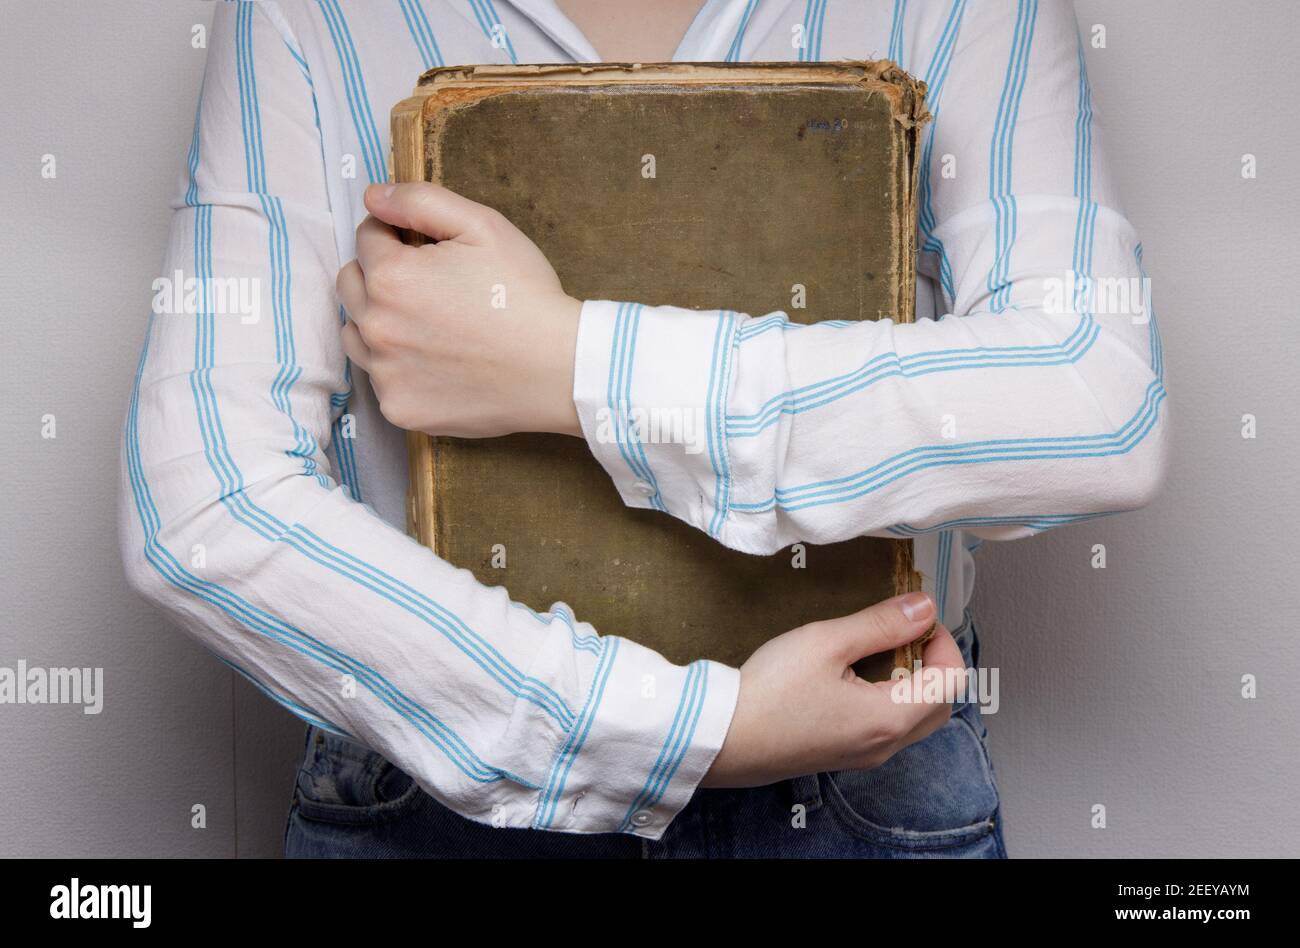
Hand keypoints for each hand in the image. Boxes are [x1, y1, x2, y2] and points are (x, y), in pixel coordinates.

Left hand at [336, 183, 582, 437]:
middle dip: (378, 274)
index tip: (427, 249)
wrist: (559, 370)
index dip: (398, 235)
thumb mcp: (483, 227)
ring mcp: (385, 373)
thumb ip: (420, 201)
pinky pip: (381, 379)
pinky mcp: (400, 408)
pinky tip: (438, 362)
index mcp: (390, 276)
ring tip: (429, 325)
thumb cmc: (526, 295)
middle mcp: (376, 326)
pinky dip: (399, 367)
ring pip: (356, 334)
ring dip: (379, 321)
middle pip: (350, 284)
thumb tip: (372, 195)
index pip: (366, 238)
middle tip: (428, 285)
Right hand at [702, 591, 962, 786]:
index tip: (916, 615)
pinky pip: (884, 728)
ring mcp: (862, 756)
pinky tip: (851, 675)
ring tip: (876, 649)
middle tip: (904, 631)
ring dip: (911, 682)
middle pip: (939, 705)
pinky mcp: (840, 756)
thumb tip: (924, 607)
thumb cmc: (769, 692)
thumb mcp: (827, 642)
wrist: (720, 737)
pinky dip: (887, 698)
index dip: (943, 641)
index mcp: (890, 719)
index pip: (951, 681)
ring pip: (913, 719)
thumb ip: (881, 623)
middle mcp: (884, 745)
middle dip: (934, 664)